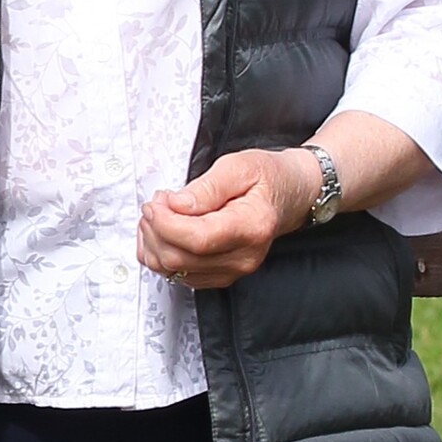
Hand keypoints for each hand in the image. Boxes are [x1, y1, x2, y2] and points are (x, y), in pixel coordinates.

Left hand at [136, 148, 318, 290]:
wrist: (288, 195)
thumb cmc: (266, 177)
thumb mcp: (238, 166)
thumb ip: (206, 188)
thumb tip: (176, 205)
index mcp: (251, 227)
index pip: (198, 239)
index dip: (166, 222)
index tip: (156, 201)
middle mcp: (243, 257)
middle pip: (180, 259)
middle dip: (155, 229)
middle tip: (156, 202)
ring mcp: (232, 271)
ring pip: (174, 271)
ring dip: (153, 242)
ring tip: (159, 213)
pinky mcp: (220, 274)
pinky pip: (178, 274)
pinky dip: (159, 253)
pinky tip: (162, 229)